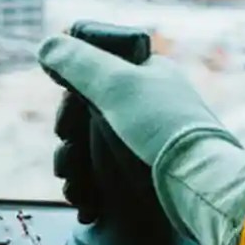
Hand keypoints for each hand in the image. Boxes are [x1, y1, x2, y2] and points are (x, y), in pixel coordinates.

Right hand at [37, 32, 244, 244]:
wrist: (198, 183)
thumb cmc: (160, 127)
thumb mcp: (115, 83)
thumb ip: (76, 61)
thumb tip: (46, 44)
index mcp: (144, 73)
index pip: (94, 71)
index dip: (72, 91)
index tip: (68, 107)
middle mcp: (144, 102)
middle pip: (85, 111)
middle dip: (68, 133)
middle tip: (69, 144)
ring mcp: (143, 139)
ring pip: (88, 146)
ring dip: (71, 164)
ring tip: (73, 181)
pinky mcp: (142, 173)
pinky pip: (101, 175)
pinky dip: (86, 186)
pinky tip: (83, 199)